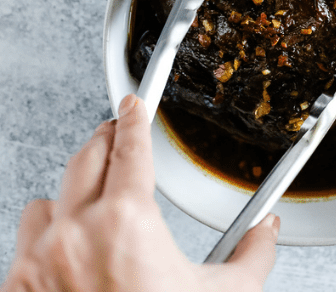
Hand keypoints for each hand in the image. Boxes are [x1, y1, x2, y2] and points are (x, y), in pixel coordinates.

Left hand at [3, 94, 279, 291]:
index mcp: (128, 221)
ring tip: (86, 206)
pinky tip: (63, 255)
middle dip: (104, 143)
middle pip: (84, 159)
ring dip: (66, 199)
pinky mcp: (19, 290)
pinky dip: (42, 245)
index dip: (134, 119)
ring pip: (42, 203)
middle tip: (116, 138)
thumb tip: (268, 232)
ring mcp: (39, 262)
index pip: (130, 148)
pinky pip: (21, 249)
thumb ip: (254, 255)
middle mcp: (75, 232)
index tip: (132, 105)